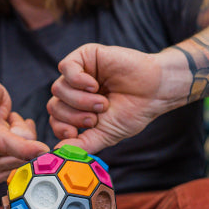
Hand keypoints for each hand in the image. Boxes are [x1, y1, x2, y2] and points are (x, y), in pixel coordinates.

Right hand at [0, 80, 49, 183]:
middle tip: (12, 123)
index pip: (5, 141)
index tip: (44, 150)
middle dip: (26, 135)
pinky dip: (20, 157)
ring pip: (25, 161)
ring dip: (24, 147)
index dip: (26, 147)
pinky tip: (9, 147)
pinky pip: (20, 169)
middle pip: (24, 150)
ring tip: (8, 134)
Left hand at [48, 43, 181, 153]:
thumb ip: (82, 145)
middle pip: (53, 105)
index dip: (60, 127)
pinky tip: (94, 86)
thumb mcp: (105, 134)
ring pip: (58, 88)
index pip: (54, 119)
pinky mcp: (85, 56)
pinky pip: (65, 67)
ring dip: (80, 100)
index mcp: (77, 109)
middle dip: (73, 116)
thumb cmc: (133, 111)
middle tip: (95, 118)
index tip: (73, 132)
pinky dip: (77, 80)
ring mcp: (78, 73)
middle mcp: (74, 91)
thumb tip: (58, 153)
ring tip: (103, 102)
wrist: (155, 91)